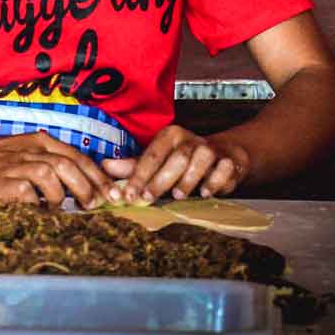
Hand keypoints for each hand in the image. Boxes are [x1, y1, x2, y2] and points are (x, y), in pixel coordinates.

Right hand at [0, 131, 112, 208]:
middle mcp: (28, 151)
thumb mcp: (25, 152)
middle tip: (91, 205)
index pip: (77, 157)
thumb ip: (51, 162)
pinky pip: (24, 193)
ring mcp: (13, 166)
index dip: (98, 177)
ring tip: (54, 207)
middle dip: (85, 187)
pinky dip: (34, 205)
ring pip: (49, 175)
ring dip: (58, 196)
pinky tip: (33, 211)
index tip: (112, 195)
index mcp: (39, 142)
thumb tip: (86, 185)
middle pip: (67, 165)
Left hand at [101, 125, 250, 202]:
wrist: (222, 154)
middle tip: (148, 198)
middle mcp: (190, 139)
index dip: (139, 176)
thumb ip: (133, 166)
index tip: (129, 195)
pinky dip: (215, 181)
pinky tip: (205, 193)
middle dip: (161, 179)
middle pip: (176, 158)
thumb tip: (105, 167)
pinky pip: (224, 169)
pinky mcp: (230, 160)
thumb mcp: (157, 160)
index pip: (151, 155)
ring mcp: (211, 149)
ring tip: (178, 196)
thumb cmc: (182, 159)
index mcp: (169, 136)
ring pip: (201, 160)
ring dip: (189, 179)